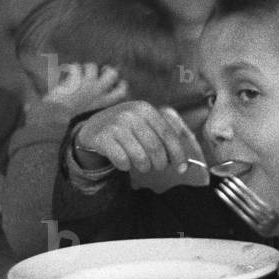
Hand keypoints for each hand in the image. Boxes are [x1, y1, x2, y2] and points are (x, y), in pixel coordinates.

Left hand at [43, 63, 128, 114]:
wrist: (56, 116)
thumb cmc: (71, 119)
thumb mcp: (89, 114)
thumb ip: (97, 103)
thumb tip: (101, 90)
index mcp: (104, 103)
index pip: (122, 91)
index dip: (121, 85)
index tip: (117, 82)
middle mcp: (99, 91)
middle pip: (113, 73)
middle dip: (107, 69)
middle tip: (101, 70)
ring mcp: (87, 83)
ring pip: (92, 66)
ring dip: (86, 67)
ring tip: (79, 72)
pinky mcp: (75, 78)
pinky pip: (76, 66)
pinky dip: (71, 68)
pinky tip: (66, 73)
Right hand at [73, 101, 191, 173]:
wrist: (95, 126)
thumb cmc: (128, 129)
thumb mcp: (146, 123)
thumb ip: (165, 135)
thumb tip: (184, 160)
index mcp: (145, 109)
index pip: (168, 134)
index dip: (178, 153)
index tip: (182, 168)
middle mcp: (130, 114)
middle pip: (155, 148)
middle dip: (160, 163)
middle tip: (158, 167)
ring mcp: (115, 125)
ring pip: (139, 157)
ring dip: (144, 167)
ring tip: (143, 166)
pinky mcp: (102, 138)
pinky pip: (122, 161)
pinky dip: (126, 166)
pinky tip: (125, 162)